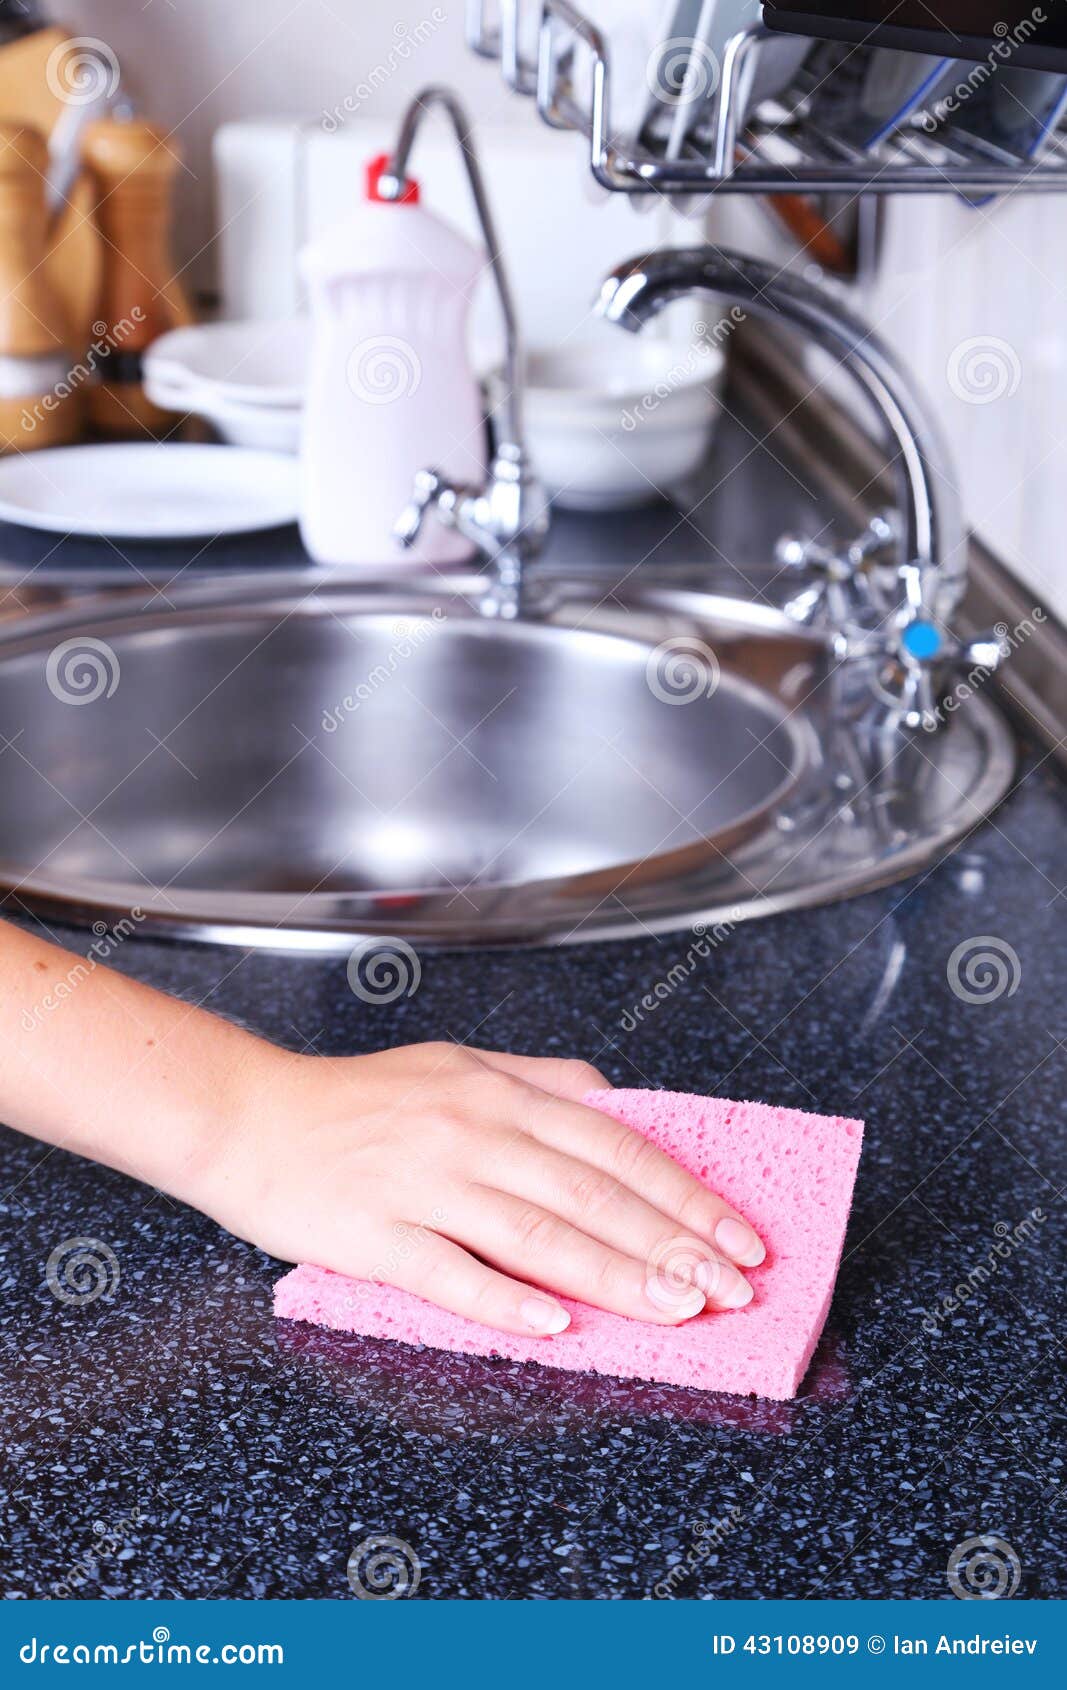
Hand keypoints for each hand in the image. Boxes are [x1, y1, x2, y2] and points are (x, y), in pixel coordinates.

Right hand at [204, 1041, 765, 1338]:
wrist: (248, 1116)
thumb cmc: (357, 1099)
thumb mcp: (459, 1063)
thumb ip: (541, 1081)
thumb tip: (617, 1104)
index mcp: (497, 1090)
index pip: (614, 1143)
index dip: (683, 1193)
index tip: (738, 1236)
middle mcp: (470, 1131)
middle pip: (589, 1191)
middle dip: (671, 1243)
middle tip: (732, 1288)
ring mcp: (422, 1183)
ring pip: (536, 1233)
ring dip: (614, 1275)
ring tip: (676, 1308)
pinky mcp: (374, 1234)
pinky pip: (450, 1274)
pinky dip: (506, 1302)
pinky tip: (557, 1326)